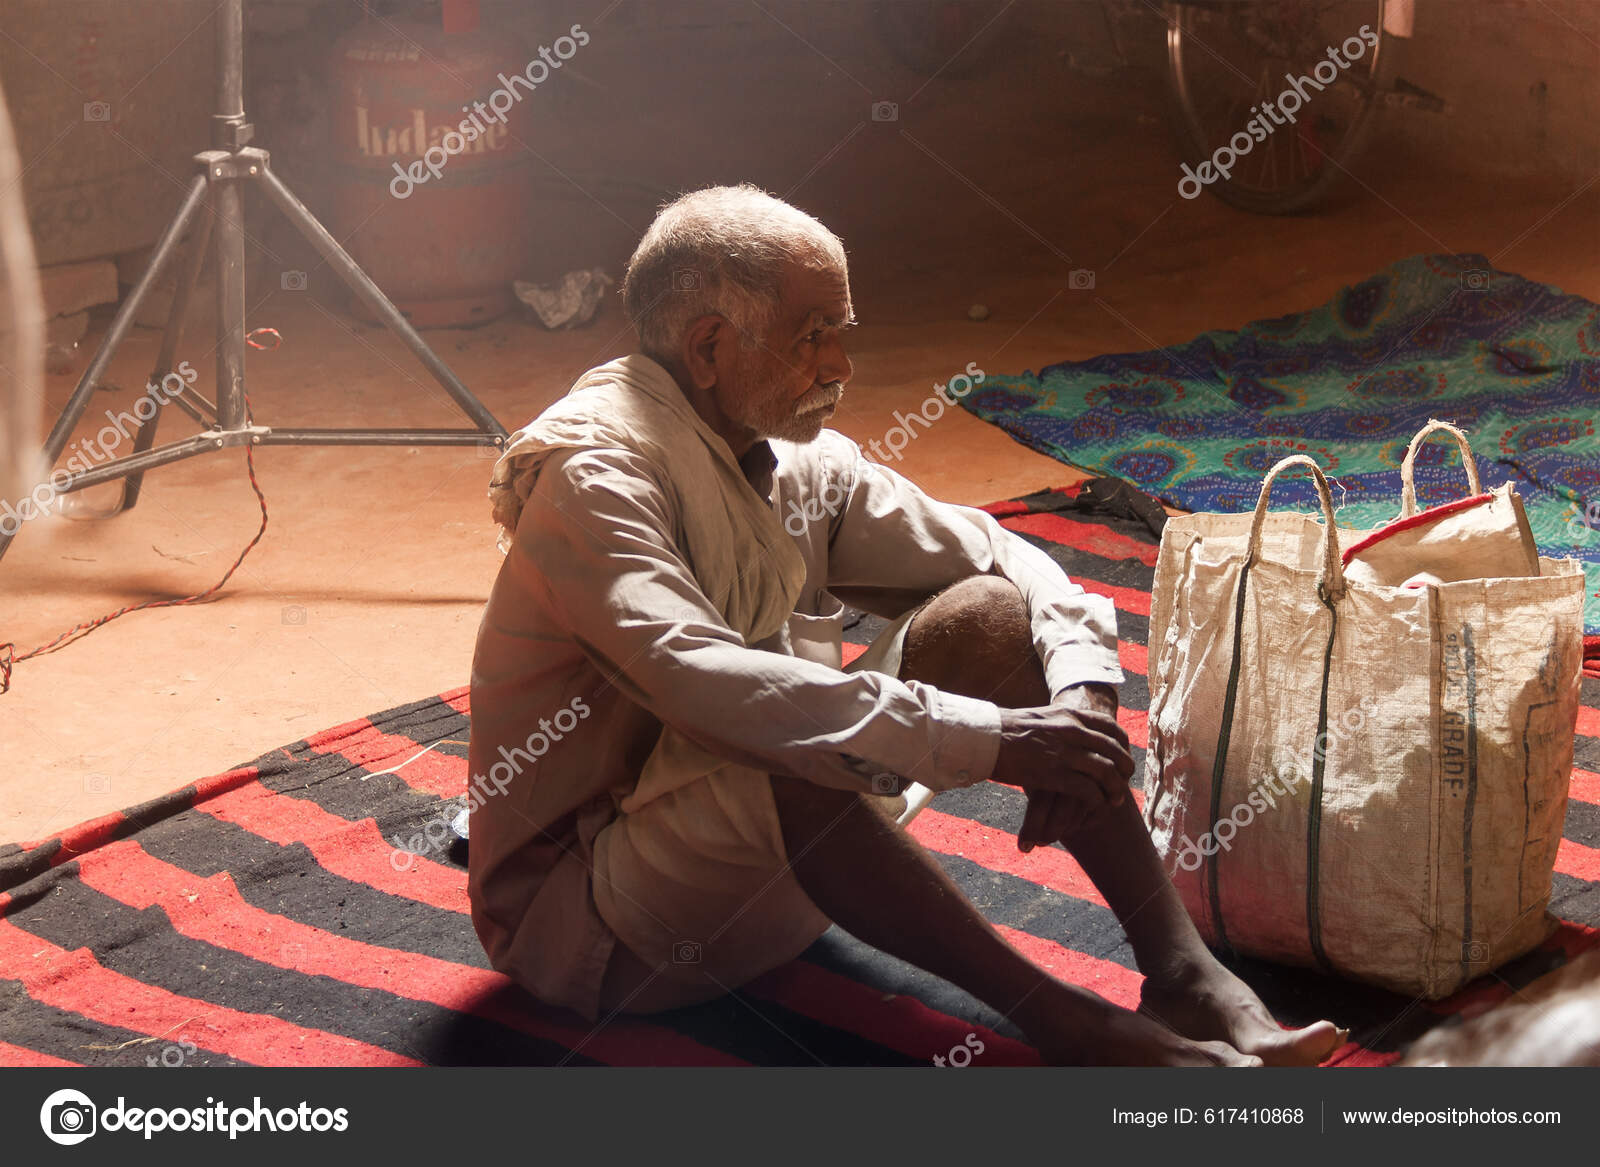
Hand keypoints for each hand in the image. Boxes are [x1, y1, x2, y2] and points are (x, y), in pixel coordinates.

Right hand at [1009, 684, 1126, 851]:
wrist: (985, 737)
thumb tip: (1069, 728)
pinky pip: (1087, 790)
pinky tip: (1095, 807)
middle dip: (1125, 770)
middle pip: (1115, 751)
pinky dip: (1096, 801)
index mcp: (1070, 714)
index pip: (1112, 728)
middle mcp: (1073, 731)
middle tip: (1124, 783)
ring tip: (1114, 800)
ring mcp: (1064, 752)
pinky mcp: (1054, 774)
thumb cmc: (1006, 728)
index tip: (1124, 757)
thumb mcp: (1042, 716)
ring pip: (1106, 772)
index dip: (1124, 745)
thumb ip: (1061, 723)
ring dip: (1115, 789)